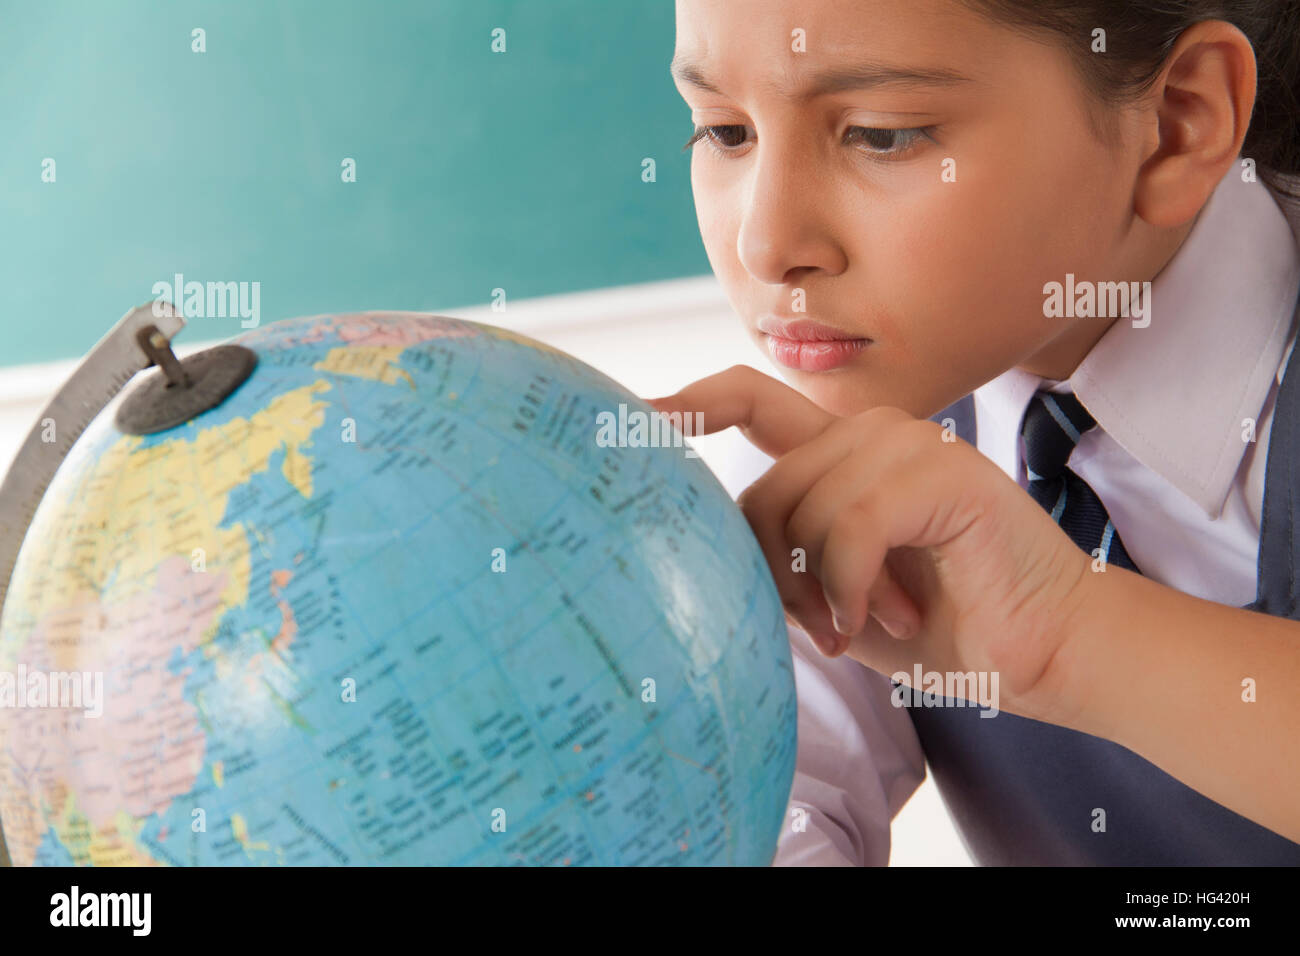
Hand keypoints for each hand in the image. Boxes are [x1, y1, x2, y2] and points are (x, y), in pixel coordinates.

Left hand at [648, 366, 1098, 724]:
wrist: (1038, 652)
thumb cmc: (934, 626)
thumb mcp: (832, 592)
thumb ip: (778, 558)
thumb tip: (703, 550)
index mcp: (838, 453)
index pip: (748, 400)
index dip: (688, 402)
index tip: (632, 417)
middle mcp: (868, 432)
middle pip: (761, 490)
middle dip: (776, 575)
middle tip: (823, 629)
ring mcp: (907, 442)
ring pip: (802, 509)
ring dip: (823, 591)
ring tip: (866, 626)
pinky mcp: (943, 469)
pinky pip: (850, 527)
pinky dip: (854, 588)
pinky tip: (888, 621)